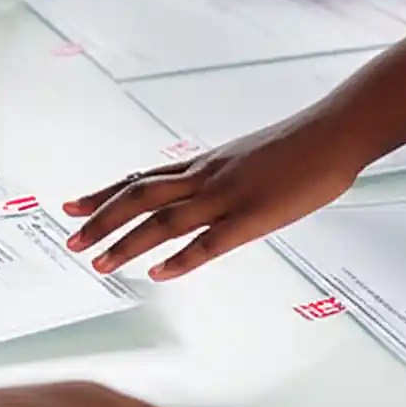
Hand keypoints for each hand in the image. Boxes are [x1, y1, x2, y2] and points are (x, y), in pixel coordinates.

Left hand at [63, 125, 357, 280]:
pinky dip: (181, 259)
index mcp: (203, 164)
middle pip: (140, 197)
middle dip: (102, 221)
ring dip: (128, 243)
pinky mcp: (253, 217)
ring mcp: (227, 196)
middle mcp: (205, 177)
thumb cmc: (297, 146)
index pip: (141, 178)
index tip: (74, 208)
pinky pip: (210, 242)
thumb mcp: (246, 157)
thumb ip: (220, 176)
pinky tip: (159, 274)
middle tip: (72, 241)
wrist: (333, 132)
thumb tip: (200, 191)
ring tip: (100, 264)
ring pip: (164, 220)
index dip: (105, 195)